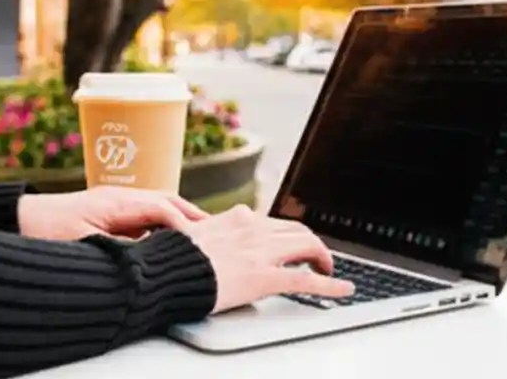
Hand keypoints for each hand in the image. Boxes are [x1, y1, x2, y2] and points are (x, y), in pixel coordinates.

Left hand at [18, 186, 208, 240]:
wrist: (19, 218)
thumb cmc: (45, 232)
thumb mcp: (82, 244)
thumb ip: (118, 247)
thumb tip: (149, 251)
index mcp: (116, 202)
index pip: (161, 208)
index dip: (183, 224)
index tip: (199, 242)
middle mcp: (120, 196)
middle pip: (166, 200)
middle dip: (192, 215)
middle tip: (218, 230)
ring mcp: (116, 200)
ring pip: (158, 204)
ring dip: (181, 216)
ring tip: (203, 231)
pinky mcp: (110, 209)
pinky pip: (146, 211)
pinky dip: (165, 220)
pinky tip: (172, 233)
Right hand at [180, 205, 354, 312]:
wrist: (164, 273)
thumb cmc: (170, 259)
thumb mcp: (193, 235)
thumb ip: (212, 234)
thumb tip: (210, 238)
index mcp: (239, 217)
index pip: (274, 222)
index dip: (289, 234)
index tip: (294, 243)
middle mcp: (255, 228)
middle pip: (298, 230)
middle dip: (312, 244)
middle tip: (317, 258)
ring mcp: (262, 252)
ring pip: (308, 247)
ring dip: (323, 258)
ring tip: (328, 271)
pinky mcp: (265, 277)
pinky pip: (306, 280)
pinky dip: (330, 285)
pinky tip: (343, 289)